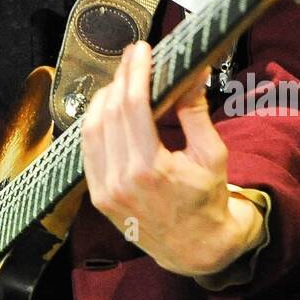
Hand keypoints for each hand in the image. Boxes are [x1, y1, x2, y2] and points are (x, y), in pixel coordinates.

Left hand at [79, 40, 257, 277]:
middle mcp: (121, 181)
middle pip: (110, 112)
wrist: (196, 249)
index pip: (134, 107)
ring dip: (104, 97)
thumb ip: (196, 111)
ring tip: (122, 79)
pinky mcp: (98, 197)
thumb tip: (193, 71)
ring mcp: (105, 191)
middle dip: (121, 78)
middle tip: (133, 57)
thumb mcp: (211, 154)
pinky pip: (88, 149)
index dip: (136, 73)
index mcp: (151, 170)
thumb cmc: (208, 200)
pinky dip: (95, 122)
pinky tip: (108, 107)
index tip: (142, 51)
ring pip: (91, 128)